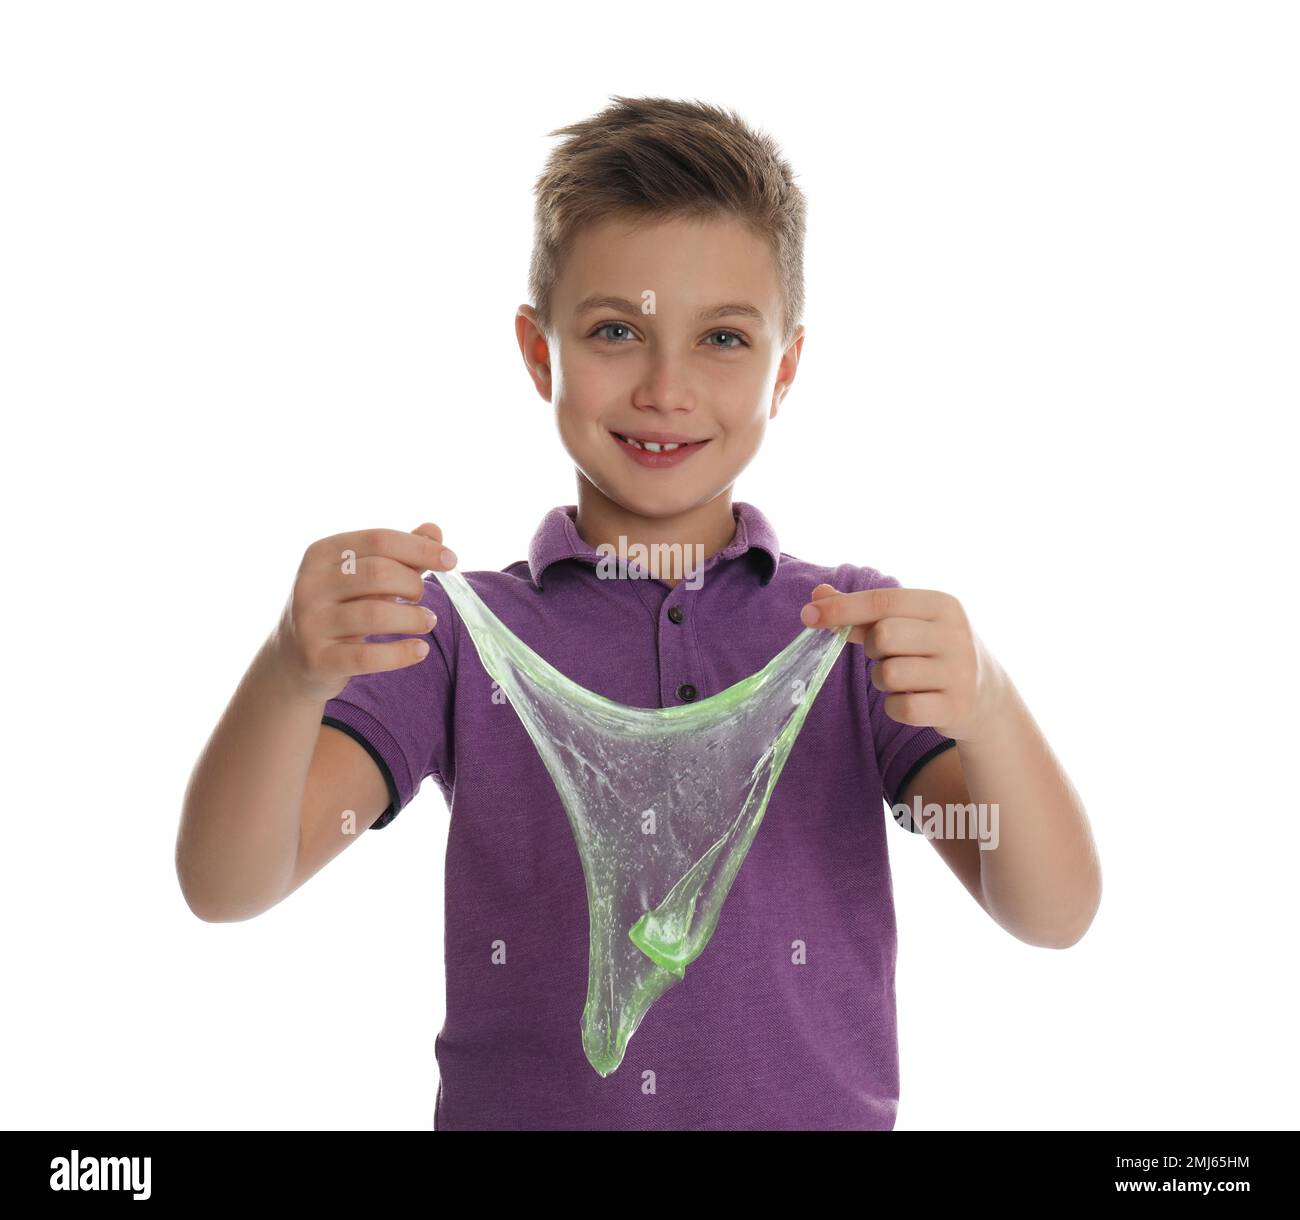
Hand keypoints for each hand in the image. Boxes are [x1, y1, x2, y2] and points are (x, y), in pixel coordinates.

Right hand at [269, 524, 456, 702]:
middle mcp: (310, 584)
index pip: (380, 540)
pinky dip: (402, 653)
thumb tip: (435, 530)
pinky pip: (368, 656)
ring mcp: (310, 623)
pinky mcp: (318, 659)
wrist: (291, 659)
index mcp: (321, 553)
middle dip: (413, 584)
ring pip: (375, 614)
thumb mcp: (361, 576)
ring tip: (428, 621)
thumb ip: (398, 555)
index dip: (421, 549)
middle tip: (421, 597)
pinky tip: (420, 650)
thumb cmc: (338, 608)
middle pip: (379, 573)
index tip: (451, 561)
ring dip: (413, 618)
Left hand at [800, 583, 1007, 740]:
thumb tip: (816, 596)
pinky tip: (913, 700)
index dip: (842, 608)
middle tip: (888, 655)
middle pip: (884, 636)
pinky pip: (901, 707)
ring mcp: (960, 672)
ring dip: (883, 680)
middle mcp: (955, 634)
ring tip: (905, 679)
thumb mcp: (906, 624)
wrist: (985, 695)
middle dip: (873, 649)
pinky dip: (895, 707)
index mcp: (942, 605)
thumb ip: (861, 611)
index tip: (808, 615)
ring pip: (889, 674)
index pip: (883, 601)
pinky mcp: (956, 706)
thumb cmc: (931, 652)